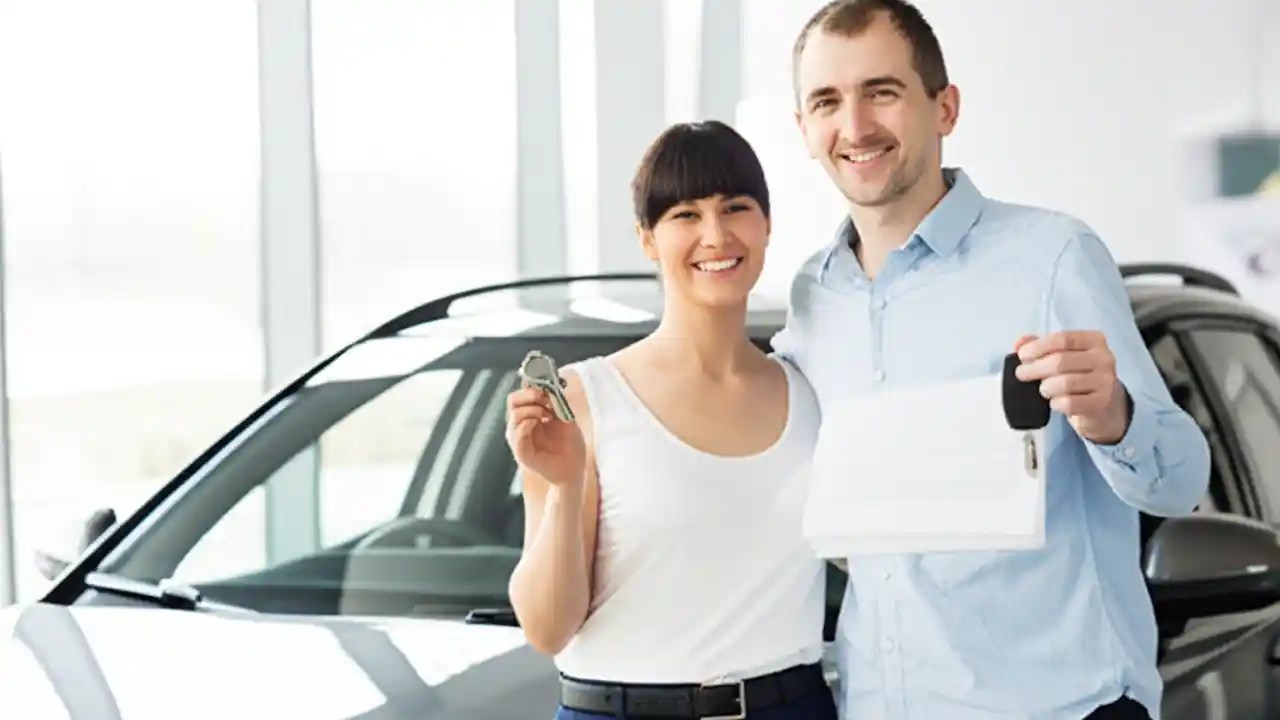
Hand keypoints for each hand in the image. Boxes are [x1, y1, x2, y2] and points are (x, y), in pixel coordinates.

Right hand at [505, 386, 586, 486]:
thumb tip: (550, 384)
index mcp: (528, 417)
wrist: (575, 470)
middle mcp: (520, 427)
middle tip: (547, 400)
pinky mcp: (522, 454)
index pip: (519, 396)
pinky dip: (528, 424)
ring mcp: (519, 440)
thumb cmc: (570, 446)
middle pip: (512, 401)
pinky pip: (517, 435)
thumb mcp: (566, 417)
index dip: (530, 387)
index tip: (547, 389)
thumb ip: (557, 402)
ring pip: (514, 415)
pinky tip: (541, 423)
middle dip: (530, 395)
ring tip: (548, 415)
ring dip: (533, 409)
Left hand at [1014, 331, 1129, 443]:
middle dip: (1035, 368)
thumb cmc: (1078, 374)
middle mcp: (1104, 358)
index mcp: (1094, 340)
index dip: (1038, 347)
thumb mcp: (1063, 355)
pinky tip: (1055, 402)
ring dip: (1046, 387)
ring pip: (1065, 383)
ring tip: (1043, 389)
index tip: (1022, 356)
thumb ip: (1040, 345)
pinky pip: (1070, 403)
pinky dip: (1056, 403)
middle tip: (1022, 374)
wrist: (1103, 404)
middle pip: (1060, 361)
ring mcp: (1105, 381)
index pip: (1062, 339)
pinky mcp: (1101, 402)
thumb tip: (1019, 344)